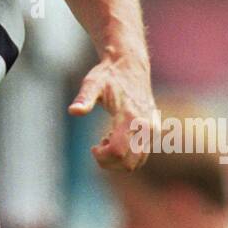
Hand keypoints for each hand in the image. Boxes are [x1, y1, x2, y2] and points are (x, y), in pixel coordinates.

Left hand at [68, 55, 156, 170]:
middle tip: (98, 146)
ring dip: (119, 159)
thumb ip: (84, 99)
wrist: (130, 64)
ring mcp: (152, 129)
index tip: (93, 148)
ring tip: (107, 138)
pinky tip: (115, 136)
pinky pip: (142, 154)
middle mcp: (146, 126)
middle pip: (129, 163)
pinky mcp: (155, 130)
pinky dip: (128, 154)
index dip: (102, 156)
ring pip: (138, 162)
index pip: (118, 151)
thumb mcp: (92, 84)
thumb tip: (73, 111)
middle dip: (110, 162)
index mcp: (130, 116)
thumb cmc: (108, 75)